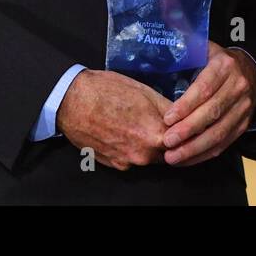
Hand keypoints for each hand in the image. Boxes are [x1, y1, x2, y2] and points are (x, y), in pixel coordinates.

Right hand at [55, 69, 173, 169]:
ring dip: (147, 144)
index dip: (184, 130)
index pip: (183, 140)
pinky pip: (130, 158)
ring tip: (135, 123)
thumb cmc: (107, 91)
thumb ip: (168, 109)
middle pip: (167, 151)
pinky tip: (122, 130)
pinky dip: (131, 148)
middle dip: (166, 139)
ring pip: (148, 156)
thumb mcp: (145, 92)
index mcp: (156, 135)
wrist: (72, 101)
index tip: (183, 123)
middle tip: (158, 121)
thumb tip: (183, 116)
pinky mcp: (113, 164)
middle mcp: (143, 154)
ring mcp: (127, 162)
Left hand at [161, 42, 255, 165]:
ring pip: (220, 132)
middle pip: (212, 112)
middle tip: (167, 141)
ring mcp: (244, 108)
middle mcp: (238, 87)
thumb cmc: (217, 62)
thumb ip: (185, 46)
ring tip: (173, 157)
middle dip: (188, 130)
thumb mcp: (205, 48)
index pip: (205, 88)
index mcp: (224, 66)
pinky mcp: (244, 124)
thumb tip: (163, 37)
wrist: (252, 72)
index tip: (167, 118)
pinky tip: (187, 159)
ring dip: (195, 148)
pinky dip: (205, 154)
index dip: (186, 105)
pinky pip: (225, 143)